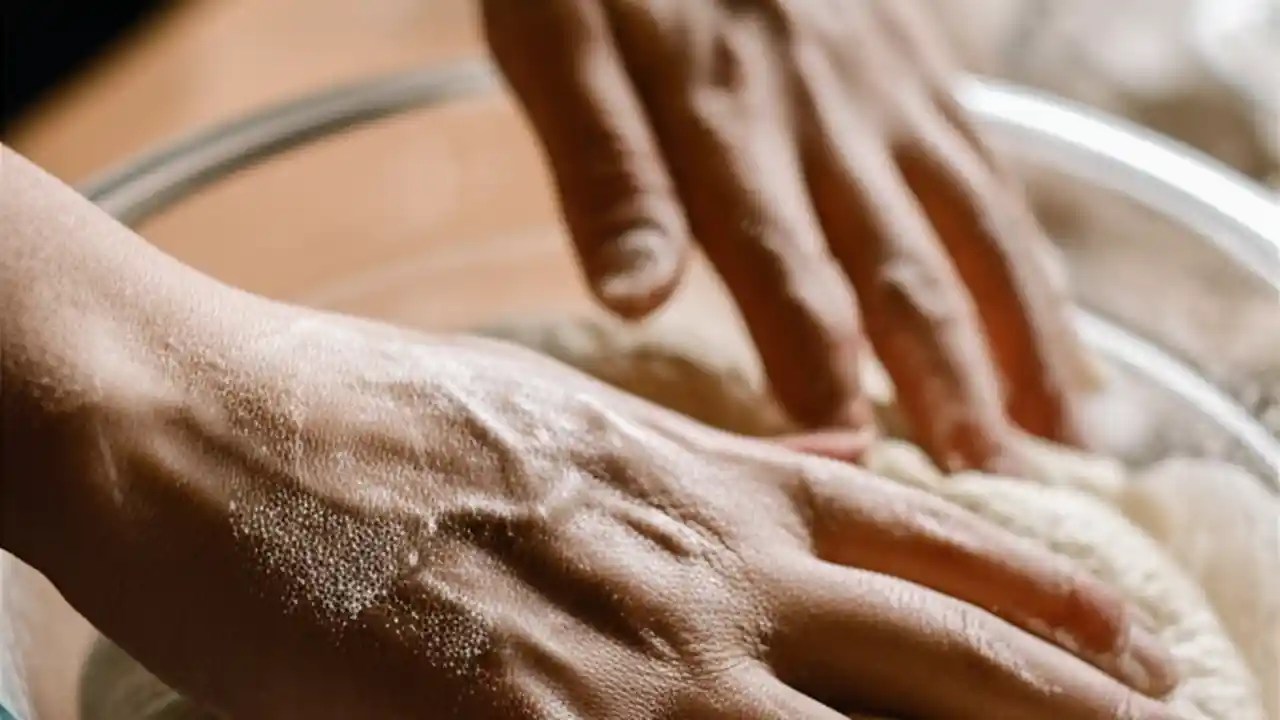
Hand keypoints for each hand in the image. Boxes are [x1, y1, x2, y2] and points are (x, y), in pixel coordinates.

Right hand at [23, 304, 1172, 717]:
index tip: (1137, 649)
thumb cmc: (376, 413)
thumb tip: (823, 469)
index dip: (1046, 601)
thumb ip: (711, 463)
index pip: (926, 544)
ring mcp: (622, 667)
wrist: (210, 421)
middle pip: (938, 654)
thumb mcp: (573, 416)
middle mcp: (698, 576)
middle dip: (1067, 707)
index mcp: (704, 488)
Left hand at [483, 0, 1087, 470]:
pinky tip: (1049, 315)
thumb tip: (634, 301)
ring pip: (978, 225)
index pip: (787, 274)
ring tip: (1059, 434)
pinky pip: (992, 170)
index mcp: (726, 121)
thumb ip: (606, 171)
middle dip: (949, 388)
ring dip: (1022, 337)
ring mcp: (889, 86)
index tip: (855, 474)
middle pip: (904, 268)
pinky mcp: (920, 63)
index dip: (822, 378)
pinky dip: (1030, 257)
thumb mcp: (559, 45)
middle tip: (991, 494)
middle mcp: (827, 112)